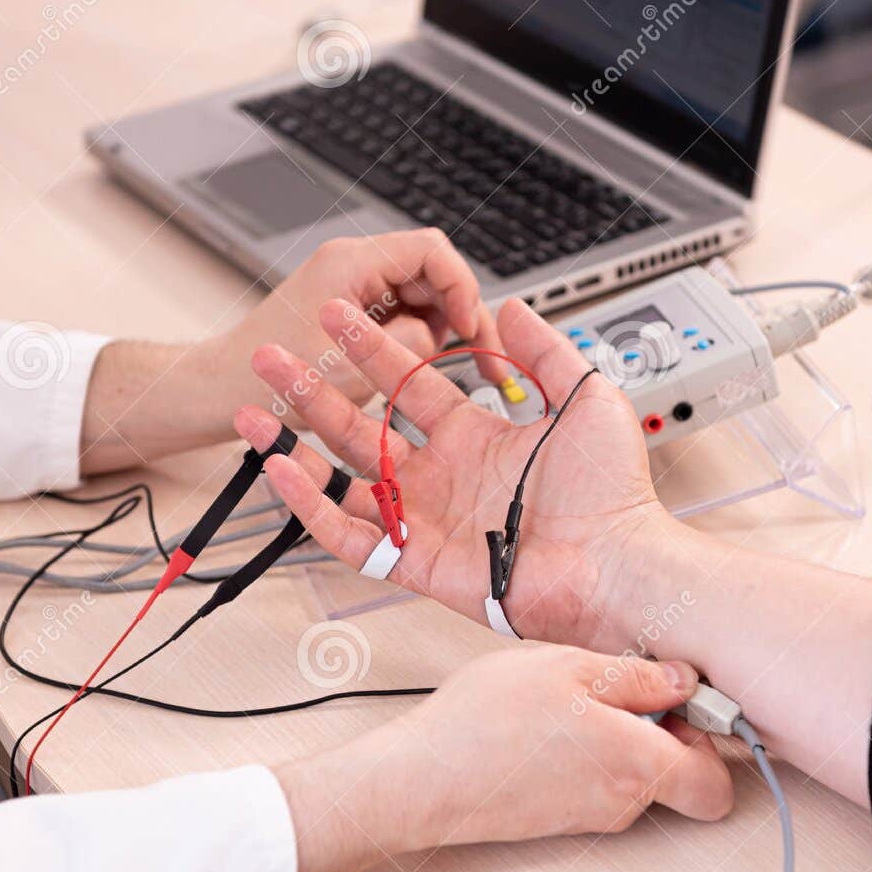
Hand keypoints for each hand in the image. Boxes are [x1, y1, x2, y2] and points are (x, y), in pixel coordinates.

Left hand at [218, 228, 507, 403]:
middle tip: (479, 356)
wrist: (220, 388)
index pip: (431, 250)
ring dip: (441, 328)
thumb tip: (440, 335)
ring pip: (422, 294)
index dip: (462, 286)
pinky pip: (402, 312)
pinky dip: (418, 338)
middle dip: (460, 311)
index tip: (471, 327)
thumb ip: (405, 345)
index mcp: (350, 265)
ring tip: (442, 367)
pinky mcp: (351, 308)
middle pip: (432, 271)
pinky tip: (417, 369)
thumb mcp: (348, 371)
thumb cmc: (262, 379)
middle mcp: (352, 267)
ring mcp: (352, 286)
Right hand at [234, 297, 680, 652]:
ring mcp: (425, 518)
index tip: (336, 315)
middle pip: (361, 424)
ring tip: (252, 409)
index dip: (371, 348)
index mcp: (476, 436)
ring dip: (295, 444)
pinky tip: (282, 469)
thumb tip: (511, 307)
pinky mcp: (415, 561)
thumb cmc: (615, 494)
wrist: (619, 564)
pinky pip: (350, 533)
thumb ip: (545, 351)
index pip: (408, 382)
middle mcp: (442, 475)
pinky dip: (311, 505)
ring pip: (343, 477)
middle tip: (273, 352)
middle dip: (314, 388)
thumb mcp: (588, 398)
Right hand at [275, 645, 733, 871]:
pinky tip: (546, 725)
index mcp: (640, 767)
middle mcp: (624, 804)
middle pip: (678, 777)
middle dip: (663, 734)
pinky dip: (585, 754)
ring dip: (618, 738)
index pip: (718, 786)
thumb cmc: (490, 719)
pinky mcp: (560, 820)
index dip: (711, 741)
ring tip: (569, 700)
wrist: (423, 779)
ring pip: (635, 777)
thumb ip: (640, 678)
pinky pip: (597, 784)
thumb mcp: (571, 669)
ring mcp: (591, 817)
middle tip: (620, 691)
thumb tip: (685, 681)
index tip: (684, 703)